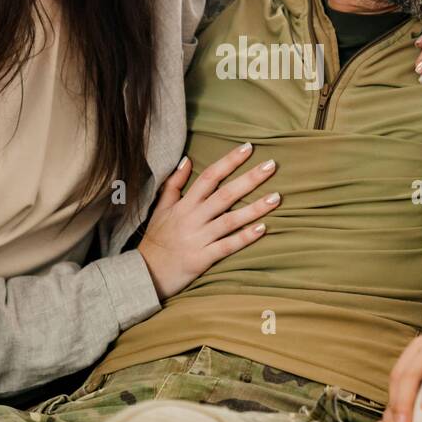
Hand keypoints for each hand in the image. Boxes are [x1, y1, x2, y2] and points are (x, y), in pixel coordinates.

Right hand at [138, 142, 280, 299]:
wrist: (144, 273)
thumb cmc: (156, 239)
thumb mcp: (161, 208)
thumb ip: (174, 184)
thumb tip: (187, 160)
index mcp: (184, 205)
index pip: (209, 177)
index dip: (229, 161)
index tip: (248, 148)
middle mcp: (193, 219)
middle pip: (225, 195)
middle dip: (249, 179)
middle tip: (271, 165)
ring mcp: (198, 239)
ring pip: (230, 220)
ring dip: (254, 209)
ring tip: (276, 197)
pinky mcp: (202, 259)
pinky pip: (227, 247)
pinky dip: (244, 238)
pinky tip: (263, 228)